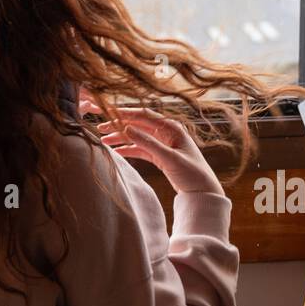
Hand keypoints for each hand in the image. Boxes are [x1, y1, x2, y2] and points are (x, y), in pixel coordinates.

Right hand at [79, 93, 223, 196]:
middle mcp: (166, 132)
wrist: (204, 192)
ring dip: (121, 138)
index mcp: (171, 127)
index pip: (144, 115)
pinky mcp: (159, 155)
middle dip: (119, 126)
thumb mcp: (170, 157)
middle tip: (100, 127)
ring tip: (104, 140)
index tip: (107, 113)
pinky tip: (116, 151)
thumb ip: (148, 143)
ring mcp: (162, 143)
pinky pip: (140, 149)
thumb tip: (127, 128)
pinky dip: (128, 149)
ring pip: (137, 137)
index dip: (124, 114)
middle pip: (138, 125)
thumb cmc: (193, 173)